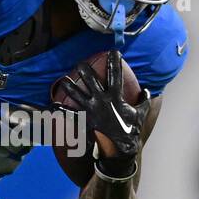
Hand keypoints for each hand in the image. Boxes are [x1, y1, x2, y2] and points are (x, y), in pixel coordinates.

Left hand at [55, 50, 148, 178]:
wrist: (121, 146)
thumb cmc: (132, 128)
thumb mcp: (142, 112)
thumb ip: (144, 100)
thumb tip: (147, 91)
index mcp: (116, 97)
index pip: (116, 75)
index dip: (115, 62)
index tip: (114, 51)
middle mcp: (101, 101)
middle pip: (91, 81)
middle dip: (86, 70)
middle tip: (80, 62)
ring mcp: (91, 110)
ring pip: (77, 95)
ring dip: (69, 87)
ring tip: (62, 79)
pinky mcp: (84, 120)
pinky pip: (70, 114)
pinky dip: (61, 110)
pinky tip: (52, 106)